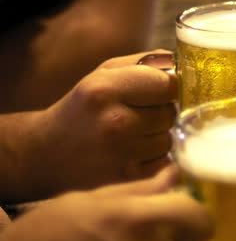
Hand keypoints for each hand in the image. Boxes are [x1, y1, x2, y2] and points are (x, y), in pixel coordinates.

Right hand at [28, 50, 177, 196]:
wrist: (50, 150)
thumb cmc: (84, 107)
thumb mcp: (103, 74)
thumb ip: (144, 63)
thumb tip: (180, 64)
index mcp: (105, 89)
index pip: (167, 84)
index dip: (167, 87)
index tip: (158, 90)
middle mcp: (115, 121)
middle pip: (170, 112)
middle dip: (161, 111)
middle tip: (138, 114)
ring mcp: (123, 152)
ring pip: (169, 138)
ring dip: (158, 135)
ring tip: (134, 133)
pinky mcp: (130, 176)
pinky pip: (165, 161)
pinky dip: (155, 157)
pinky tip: (134, 151)